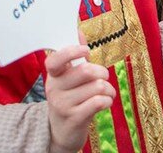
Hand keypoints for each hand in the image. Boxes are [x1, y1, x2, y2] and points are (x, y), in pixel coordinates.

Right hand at [44, 36, 115, 152]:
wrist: (61, 132)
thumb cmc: (70, 98)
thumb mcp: (68, 78)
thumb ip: (74, 55)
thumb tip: (78, 31)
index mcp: (54, 75)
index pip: (56, 60)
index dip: (72, 52)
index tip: (86, 51)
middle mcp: (55, 89)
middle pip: (86, 71)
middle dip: (102, 72)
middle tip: (104, 77)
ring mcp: (63, 105)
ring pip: (97, 87)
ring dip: (108, 89)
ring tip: (106, 93)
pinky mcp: (74, 118)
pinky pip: (99, 101)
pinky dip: (108, 100)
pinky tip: (105, 102)